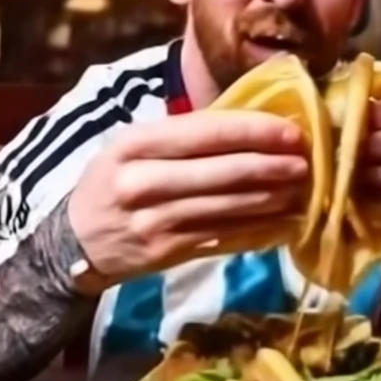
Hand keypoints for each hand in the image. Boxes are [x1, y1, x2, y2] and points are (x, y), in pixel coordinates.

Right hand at [67, 110, 306, 289]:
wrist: (73, 242)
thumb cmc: (112, 182)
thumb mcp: (131, 146)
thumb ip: (181, 136)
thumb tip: (249, 126)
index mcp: (135, 144)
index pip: (205, 132)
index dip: (254, 132)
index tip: (291, 130)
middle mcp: (144, 182)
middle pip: (223, 172)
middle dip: (272, 166)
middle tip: (308, 162)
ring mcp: (157, 222)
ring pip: (229, 207)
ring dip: (273, 198)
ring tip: (303, 188)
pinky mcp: (169, 254)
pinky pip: (225, 238)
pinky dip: (259, 230)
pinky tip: (286, 223)